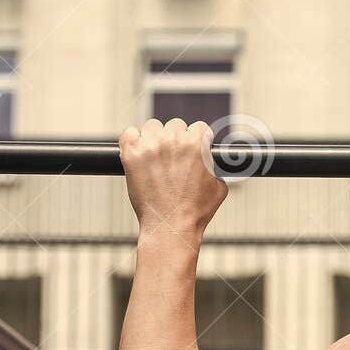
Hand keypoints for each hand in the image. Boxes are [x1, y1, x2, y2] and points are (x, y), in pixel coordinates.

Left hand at [120, 119, 227, 241]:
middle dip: (177, 138)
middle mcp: (173, 141)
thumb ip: (217, 168)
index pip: (199, 127)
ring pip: (152, 126)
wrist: (171, 226)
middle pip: (176, 124)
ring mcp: (150, 146)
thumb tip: (214, 163)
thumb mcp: (220, 187)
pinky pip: (129, 133)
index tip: (193, 148)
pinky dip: (133, 140)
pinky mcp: (131, 155)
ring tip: (156, 155)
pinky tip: (139, 152)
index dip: (198, 139)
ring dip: (155, 137)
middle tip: (174, 156)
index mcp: (196, 144)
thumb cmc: (195, 211)